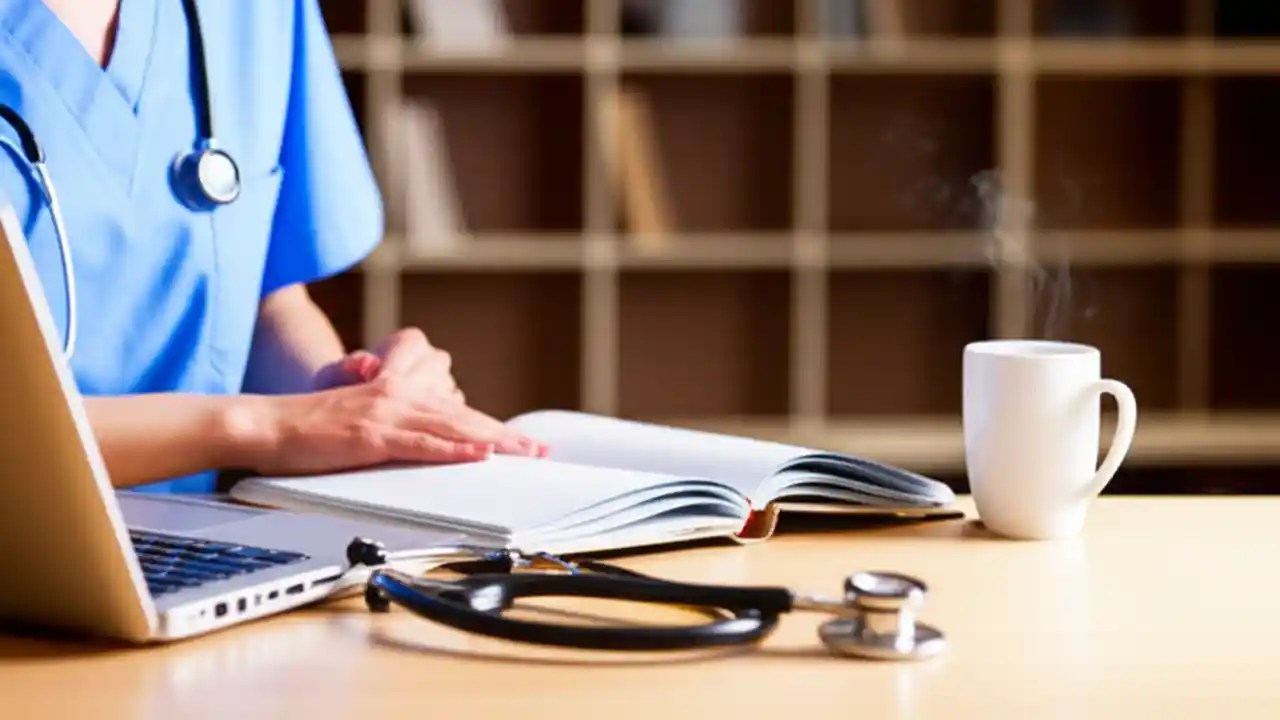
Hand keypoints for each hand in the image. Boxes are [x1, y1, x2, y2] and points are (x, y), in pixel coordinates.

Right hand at [308, 328, 547, 459]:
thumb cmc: (308, 430)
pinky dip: (453, 449)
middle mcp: (397, 396)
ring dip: (493, 441)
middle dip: (505, 435)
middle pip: (463, 415)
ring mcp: (386, 413)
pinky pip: (420, 443)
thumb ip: (393, 426)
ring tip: (524, 453)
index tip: (519, 442)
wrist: (267, 424)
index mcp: (396, 392)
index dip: (490, 426)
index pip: (455, 409)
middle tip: (538, 451)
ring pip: (451, 426)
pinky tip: (478, 455)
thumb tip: (426, 441)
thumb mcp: (360, 420)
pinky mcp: (371, 435)